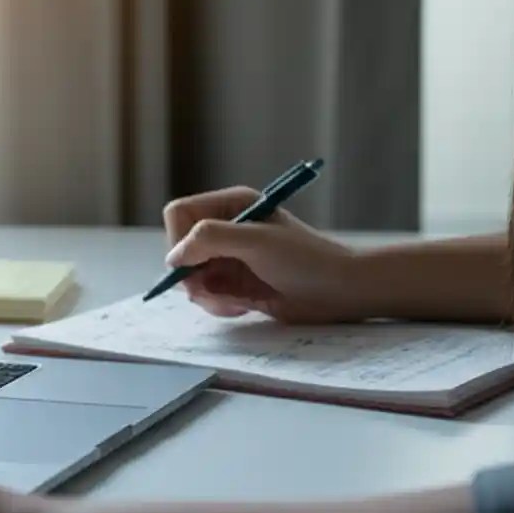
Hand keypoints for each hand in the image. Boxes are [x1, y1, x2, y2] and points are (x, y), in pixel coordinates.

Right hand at [163, 187, 360, 322]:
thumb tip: (173, 257)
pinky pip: (208, 295)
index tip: (193, 265)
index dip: (178, 240)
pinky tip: (243, 306)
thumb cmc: (305, 259)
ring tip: (235, 301)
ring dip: (207, 295)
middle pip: (180, 250)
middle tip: (213, 289)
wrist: (340, 290)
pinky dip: (218, 305)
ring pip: (190, 277)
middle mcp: (225, 228)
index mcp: (230, 205)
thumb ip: (210, 239)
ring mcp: (229, 258)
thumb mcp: (256, 241)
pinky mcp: (236, 284)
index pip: (179, 214)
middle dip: (193, 275)